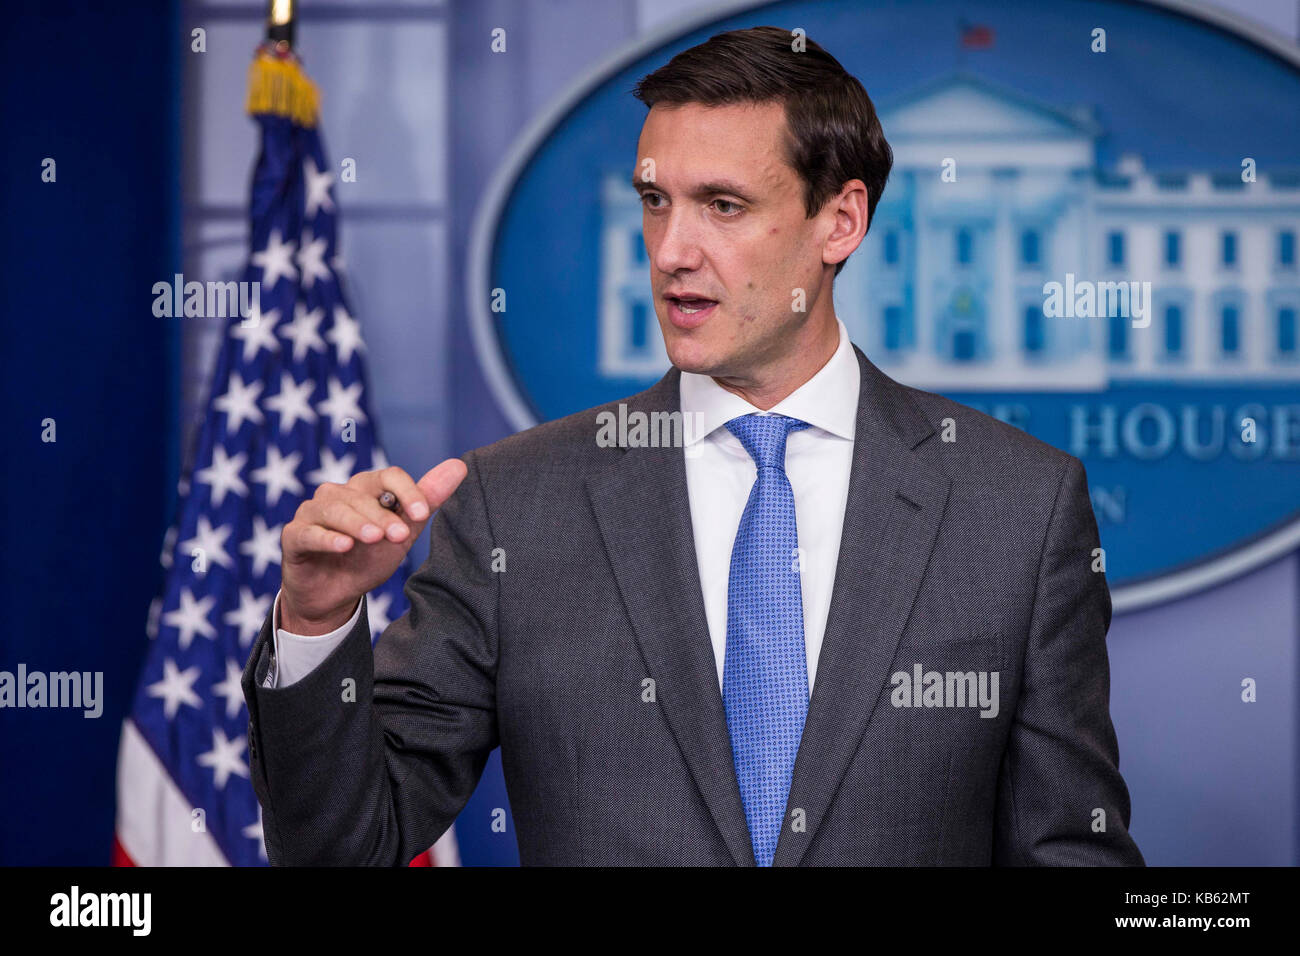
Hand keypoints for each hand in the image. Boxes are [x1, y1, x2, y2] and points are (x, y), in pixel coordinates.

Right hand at [279, 460, 468, 634]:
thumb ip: (426, 501)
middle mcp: (337, 493)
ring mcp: (312, 512)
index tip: (421, 514)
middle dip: (383, 516)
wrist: (334, 595)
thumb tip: (459, 466)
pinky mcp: (293, 536)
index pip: (388, 476)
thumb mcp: (402, 534)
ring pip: (335, 509)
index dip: (406, 491)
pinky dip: (327, 538)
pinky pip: (309, 532)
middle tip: (400, 536)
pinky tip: (344, 546)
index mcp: (366, 488)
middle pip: (362, 494)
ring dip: (357, 523)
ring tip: (375, 539)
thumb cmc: (368, 558)